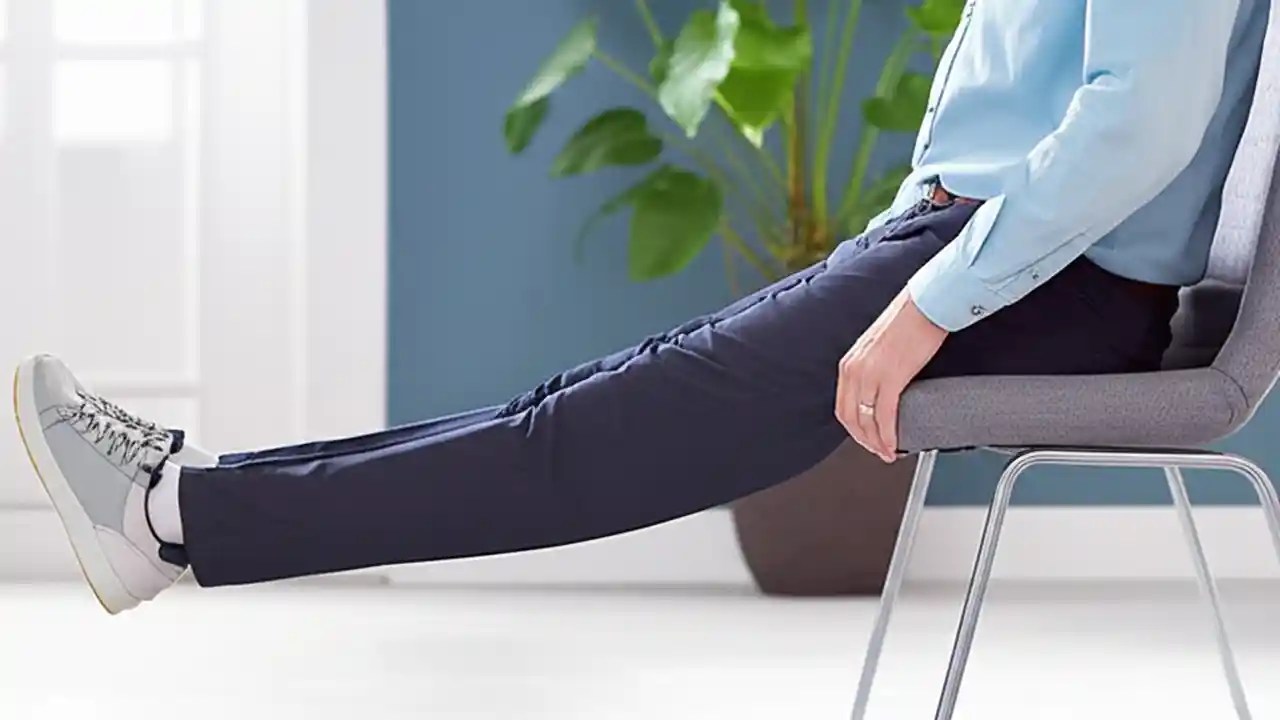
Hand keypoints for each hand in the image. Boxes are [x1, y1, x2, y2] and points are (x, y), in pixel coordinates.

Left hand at [836, 288, 947, 462]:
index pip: (843, 406)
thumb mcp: (879, 349)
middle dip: (864, 441)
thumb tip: (883, 390)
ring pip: (866, 421)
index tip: (867, 439)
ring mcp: (870, 374)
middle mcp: (854, 370)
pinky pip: (884, 416)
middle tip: (878, 452)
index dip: (854, 429)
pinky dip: (888, 436)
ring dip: (877, 443)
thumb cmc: (909, 322)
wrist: (926, 305)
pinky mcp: (890, 378)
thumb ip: (874, 369)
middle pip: (851, 418)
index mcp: (850, 363)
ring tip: (889, 453)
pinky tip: (894, 446)